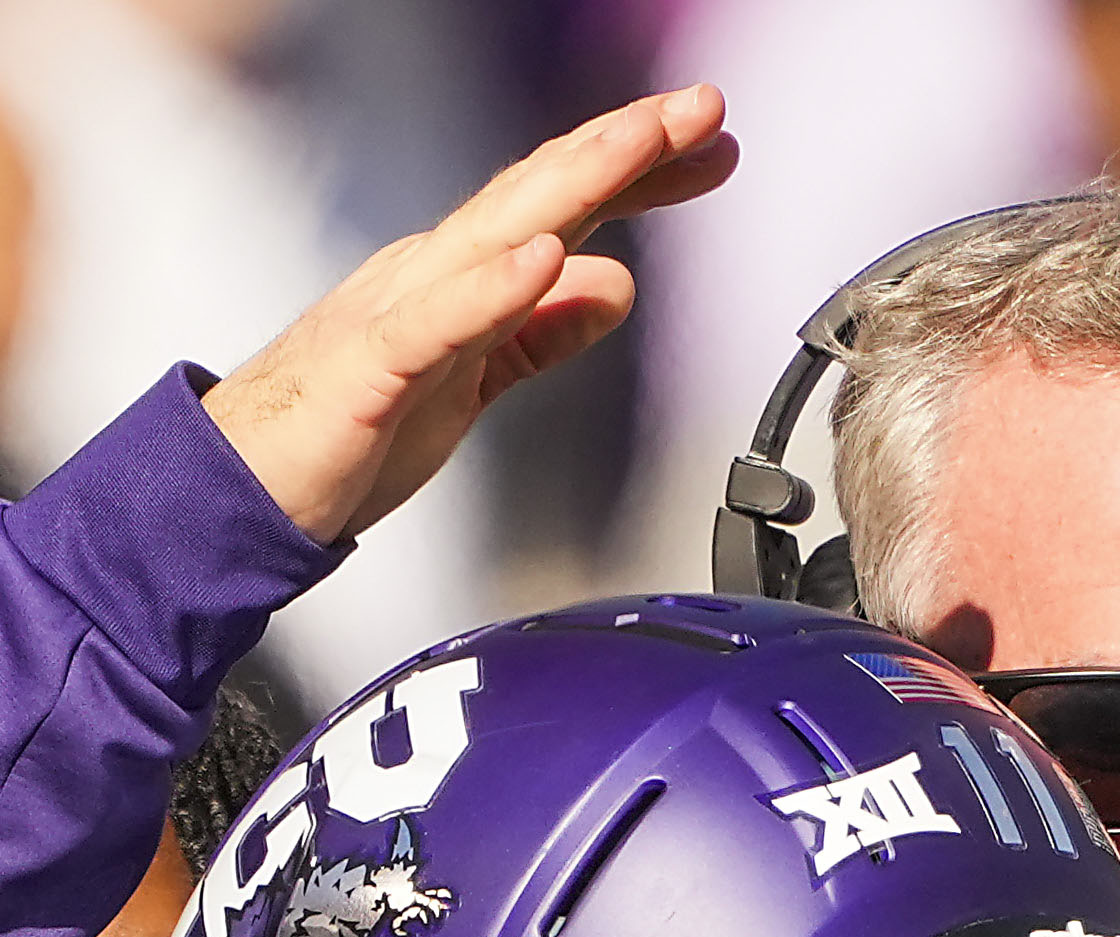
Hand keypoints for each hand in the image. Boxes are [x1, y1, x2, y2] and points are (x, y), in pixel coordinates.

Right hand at [202, 86, 736, 542]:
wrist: (245, 488)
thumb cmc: (353, 431)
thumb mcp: (477, 381)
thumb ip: (542, 333)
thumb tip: (614, 284)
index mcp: (462, 277)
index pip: (563, 206)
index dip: (640, 172)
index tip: (714, 145)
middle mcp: (434, 272)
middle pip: (541, 192)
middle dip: (626, 146)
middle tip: (705, 105)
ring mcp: (400, 312)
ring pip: (497, 232)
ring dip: (575, 182)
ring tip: (644, 141)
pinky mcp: (371, 370)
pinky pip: (438, 323)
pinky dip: (493, 287)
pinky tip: (545, 258)